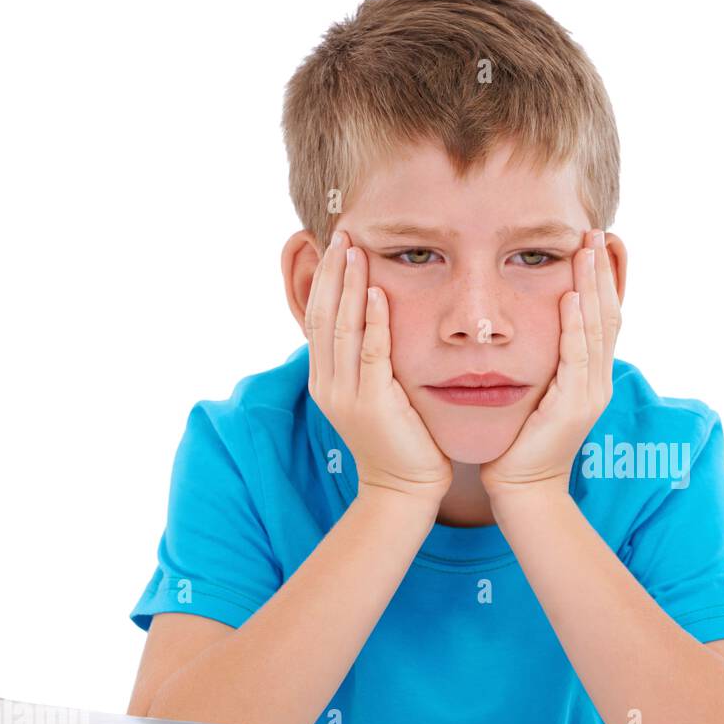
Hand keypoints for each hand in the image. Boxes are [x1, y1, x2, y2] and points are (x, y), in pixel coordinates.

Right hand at [305, 230, 452, 500]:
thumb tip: (378, 325)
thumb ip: (372, 363)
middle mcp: (328, 383)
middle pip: (323, 315)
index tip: (336, 246)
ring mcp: (346, 394)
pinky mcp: (372, 403)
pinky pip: (370, 353)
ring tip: (354, 251)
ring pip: (342, 328)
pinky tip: (377, 292)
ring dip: (348, 286)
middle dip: (331, 273)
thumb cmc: (401, 442)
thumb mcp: (378, 396)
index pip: (319, 318)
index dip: (325, 281)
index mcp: (326, 379)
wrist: (403, 490)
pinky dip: (372, 321)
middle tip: (341, 234)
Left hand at [480, 229, 620, 497]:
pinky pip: (578, 356)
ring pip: (600, 329)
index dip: (606, 279)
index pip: (604, 317)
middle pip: (610, 314)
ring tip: (589, 250)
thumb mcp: (536, 391)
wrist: (523, 489)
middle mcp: (598, 380)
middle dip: (605, 271)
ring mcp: (591, 393)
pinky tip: (572, 297)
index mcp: (590, 375)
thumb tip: (532, 329)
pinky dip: (577, 325)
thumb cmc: (519, 441)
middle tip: (598, 231)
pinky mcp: (575, 405)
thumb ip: (542, 361)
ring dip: (594, 286)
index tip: (599, 242)